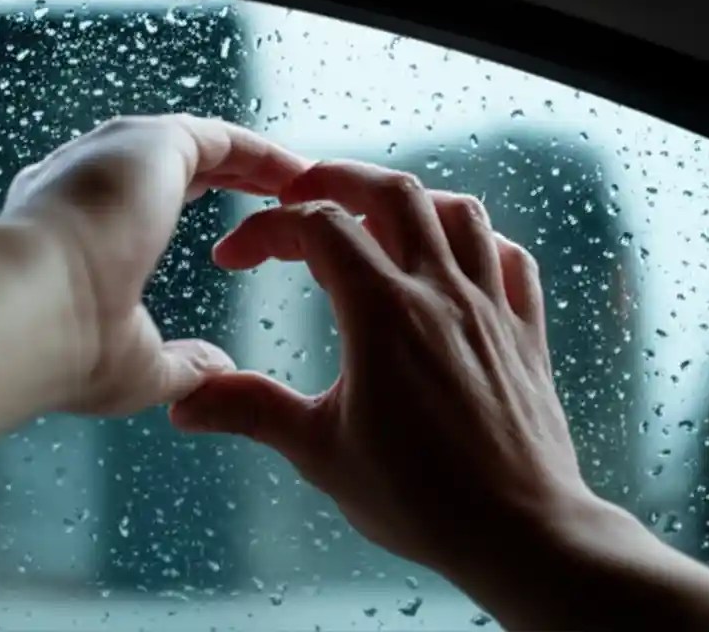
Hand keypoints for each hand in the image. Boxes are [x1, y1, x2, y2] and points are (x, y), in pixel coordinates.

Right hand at [3, 114, 308, 414]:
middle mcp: (87, 179)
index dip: (179, 217)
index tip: (234, 245)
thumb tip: (215, 369)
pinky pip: (225, 141)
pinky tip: (301, 179)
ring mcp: (118, 155)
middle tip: (281, 205)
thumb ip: (178, 364)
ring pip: (202, 149)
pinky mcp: (154, 142)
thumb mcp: (132, 365)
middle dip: (226, 182)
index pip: (131, 208)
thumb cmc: (68, 346)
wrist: (30, 308)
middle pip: (171, 169)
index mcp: (68, 228)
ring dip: (254, 168)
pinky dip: (266, 160)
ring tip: (303, 187)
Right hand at [171, 159, 588, 568]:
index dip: (266, 229)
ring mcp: (490, 306)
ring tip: (372, 214)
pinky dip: (477, 240)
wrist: (521, 533)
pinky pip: (510, 257)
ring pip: (459, 210)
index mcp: (383, 313)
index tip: (237, 257)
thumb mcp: (319, 452)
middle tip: (298, 191)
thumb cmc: (422, 499)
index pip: (317, 226)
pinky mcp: (526, 332)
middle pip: (392, 190)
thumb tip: (183, 404)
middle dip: (337, 177)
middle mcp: (440, 293)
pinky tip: (453, 258)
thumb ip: (251, 410)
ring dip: (409, 199)